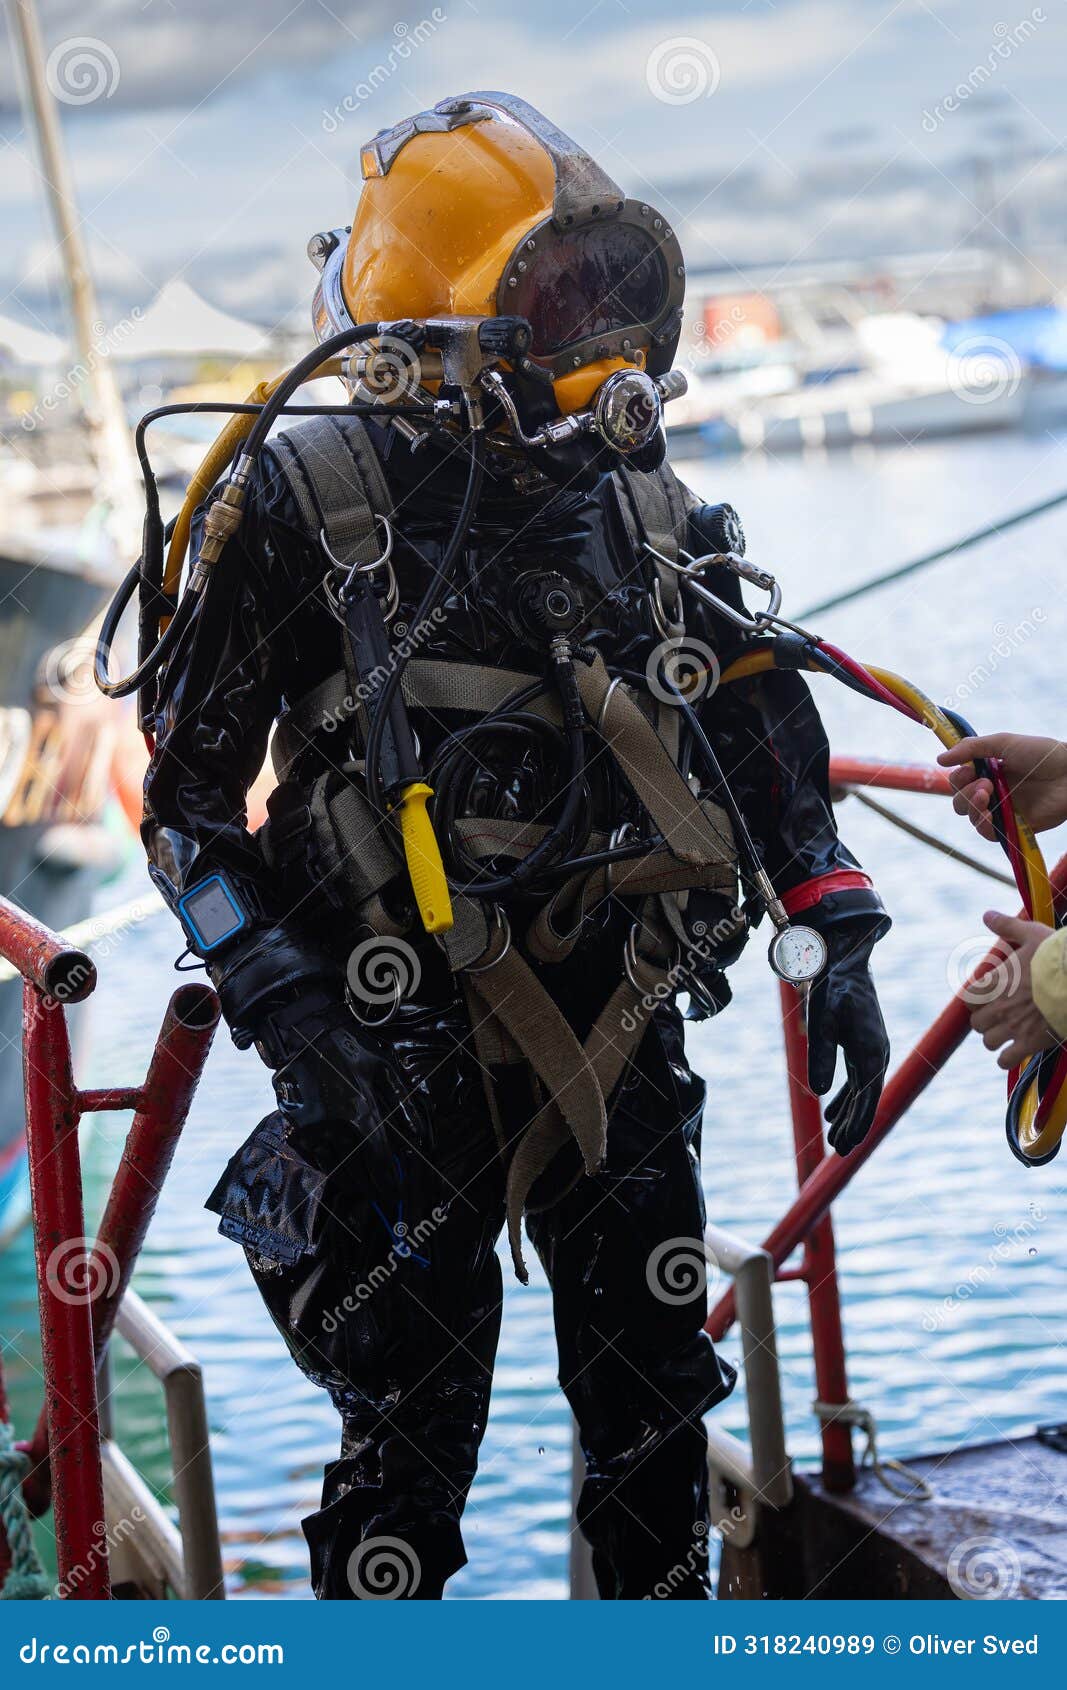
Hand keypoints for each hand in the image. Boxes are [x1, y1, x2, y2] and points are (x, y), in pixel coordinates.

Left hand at [806, 920, 889, 1153]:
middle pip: (867, 1100)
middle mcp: (878, 1055)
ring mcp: (872, 1050)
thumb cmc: (832, 989)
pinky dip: (846, 1097)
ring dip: (850, 1115)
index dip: (857, 1125)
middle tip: (839, 1154)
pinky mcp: (863, 1045)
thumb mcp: (822, 1021)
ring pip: (862, 1092)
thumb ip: (821, 1055)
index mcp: (872, 1053)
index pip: (866, 1099)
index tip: (846, 1149)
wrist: (844, 960)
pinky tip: (832, 1112)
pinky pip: (857, 1079)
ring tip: (835, 1141)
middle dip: (854, 1127)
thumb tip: (817, 1092)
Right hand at [938, 734, 1066, 839]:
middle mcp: (993, 793)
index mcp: (988, 772)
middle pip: (960, 802)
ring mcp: (1002, 811)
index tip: (968, 770)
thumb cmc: (1042, 754)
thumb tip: (939, 759)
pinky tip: (989, 812)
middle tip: (985, 783)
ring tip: (988, 793)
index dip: (958, 778)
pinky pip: (988, 833)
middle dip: (964, 793)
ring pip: (970, 817)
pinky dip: (983, 824)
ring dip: (972, 805)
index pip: (959, 782)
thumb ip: (971, 748)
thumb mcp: (1004, 742)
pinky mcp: (1013, 827)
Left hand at [970, 911, 1059, 1069]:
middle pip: (977, 1023)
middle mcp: (999, 1006)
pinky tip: (1014, 1052)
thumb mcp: (1031, 933)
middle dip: (986, 1020)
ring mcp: (1013, 1026)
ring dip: (996, 1039)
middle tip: (999, 1016)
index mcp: (995, 982)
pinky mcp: (1030, 1042)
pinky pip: (1005, 1060)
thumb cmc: (1055, 955)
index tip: (987, 998)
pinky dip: (1006, 1059)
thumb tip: (987, 915)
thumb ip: (1006, 926)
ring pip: (989, 1042)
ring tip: (1007, 1033)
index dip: (975, 1000)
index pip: (968, 999)